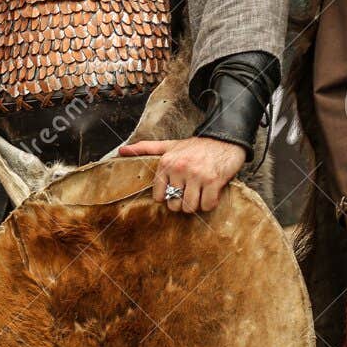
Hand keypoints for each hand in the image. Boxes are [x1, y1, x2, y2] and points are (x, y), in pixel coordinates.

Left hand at [118, 136, 246, 213]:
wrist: (225, 138)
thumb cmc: (195, 147)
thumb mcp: (169, 146)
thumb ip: (146, 149)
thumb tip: (121, 151)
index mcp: (166, 163)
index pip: (159, 197)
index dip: (169, 196)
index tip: (178, 188)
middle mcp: (180, 168)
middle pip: (174, 205)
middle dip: (183, 202)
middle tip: (191, 191)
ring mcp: (197, 175)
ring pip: (190, 208)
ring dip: (196, 205)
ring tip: (200, 193)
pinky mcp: (214, 181)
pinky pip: (207, 205)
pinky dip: (210, 203)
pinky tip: (211, 192)